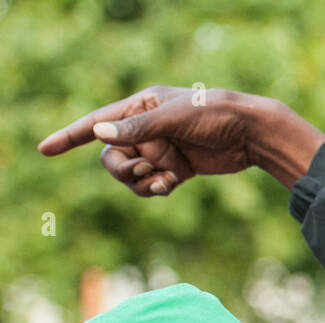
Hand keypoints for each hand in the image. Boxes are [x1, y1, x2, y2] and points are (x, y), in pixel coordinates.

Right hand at [38, 85, 324, 192]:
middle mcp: (147, 128)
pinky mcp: (177, 168)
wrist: (253, 134)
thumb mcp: (176, 118)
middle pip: (112, 156)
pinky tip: (173, 184)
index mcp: (141, 105)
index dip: (71, 136)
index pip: (98, 123)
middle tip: (146, 170)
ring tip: (165, 178)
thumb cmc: (216, 115)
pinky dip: (158, 189)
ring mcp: (161, 149)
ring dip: (142, 182)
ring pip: (131, 175)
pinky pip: (153, 185)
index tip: (46, 149)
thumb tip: (102, 135)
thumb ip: (140, 129)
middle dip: (122, 169)